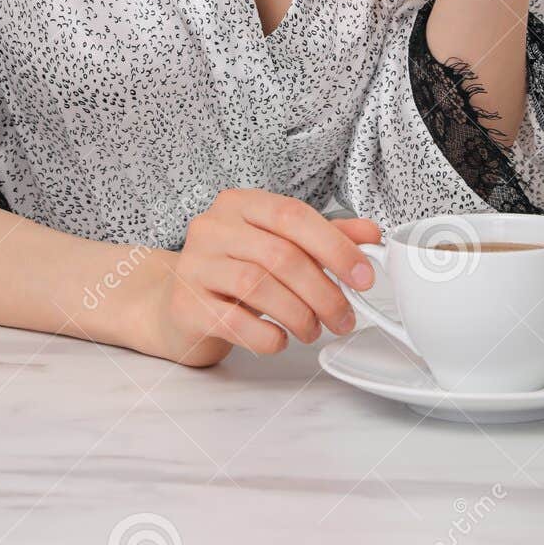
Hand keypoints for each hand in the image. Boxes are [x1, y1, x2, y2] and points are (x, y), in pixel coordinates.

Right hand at [148, 189, 381, 367]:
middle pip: (280, 255)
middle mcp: (213, 228)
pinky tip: (280, 339)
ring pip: (259, 286)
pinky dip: (267, 336)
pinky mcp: (185, 305)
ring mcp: (194, 265)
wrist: (173, 304)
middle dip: (323, 292)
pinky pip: (234, 322)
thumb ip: (323, 238)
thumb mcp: (276, 247)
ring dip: (300, 315)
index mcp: (240, 204)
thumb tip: (371, 235)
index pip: (293, 215)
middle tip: (345, 317)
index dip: (334, 245)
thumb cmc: (231, 273)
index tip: (363, 276)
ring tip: (313, 331)